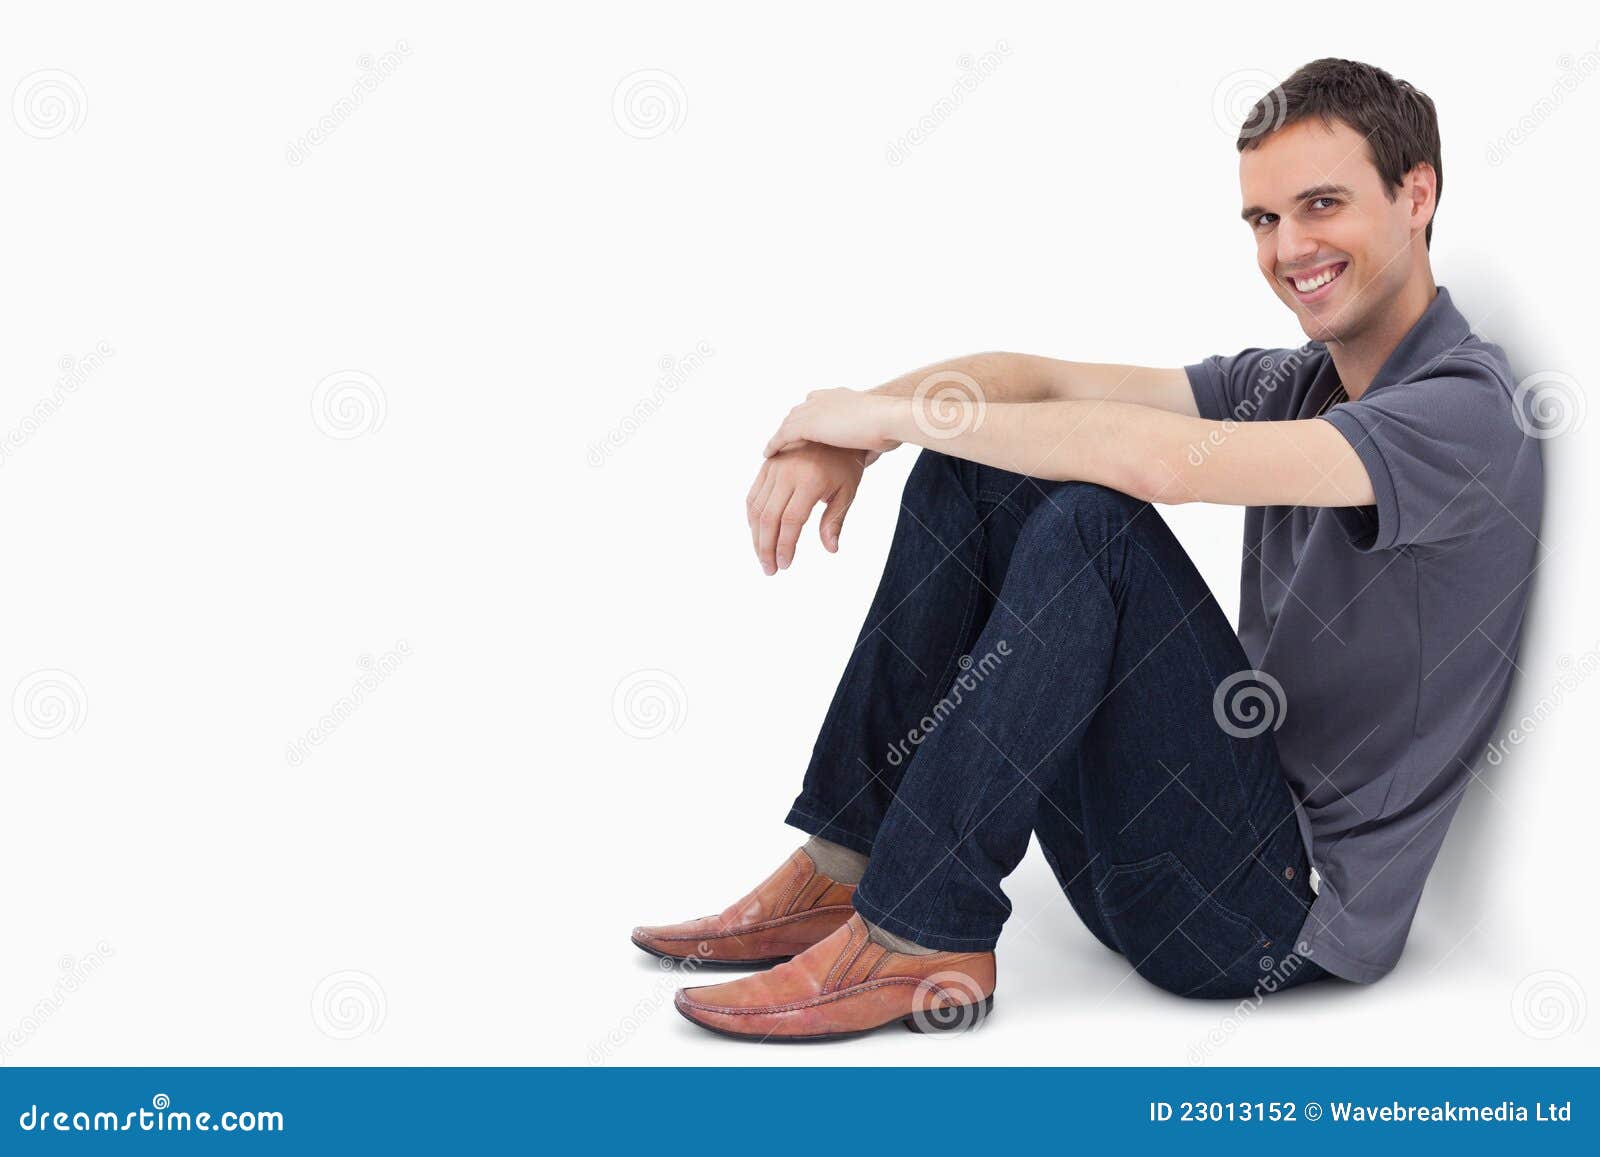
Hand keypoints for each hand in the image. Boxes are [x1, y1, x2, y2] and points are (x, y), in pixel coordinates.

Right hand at [745, 442, 865, 573]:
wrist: (836, 431)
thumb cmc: (845, 465)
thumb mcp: (847, 493)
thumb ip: (834, 521)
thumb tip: (831, 549)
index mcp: (810, 481)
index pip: (791, 521)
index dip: (785, 546)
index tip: (785, 564)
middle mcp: (787, 473)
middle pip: (769, 518)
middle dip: (766, 548)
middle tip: (769, 569)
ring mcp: (774, 468)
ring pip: (756, 508)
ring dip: (756, 536)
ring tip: (762, 556)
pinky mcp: (767, 466)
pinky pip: (753, 495)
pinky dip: (752, 517)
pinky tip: (757, 533)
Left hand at [763, 389, 902, 457]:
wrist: (888, 419)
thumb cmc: (892, 427)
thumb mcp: (877, 433)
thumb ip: (866, 442)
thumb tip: (867, 457)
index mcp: (841, 397)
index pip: (816, 403)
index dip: (808, 418)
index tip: (804, 430)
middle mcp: (825, 399)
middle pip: (798, 413)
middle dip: (790, 426)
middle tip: (782, 444)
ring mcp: (815, 410)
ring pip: (789, 424)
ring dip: (780, 437)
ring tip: (773, 452)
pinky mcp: (808, 424)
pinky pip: (784, 435)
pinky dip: (774, 444)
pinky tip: (768, 455)